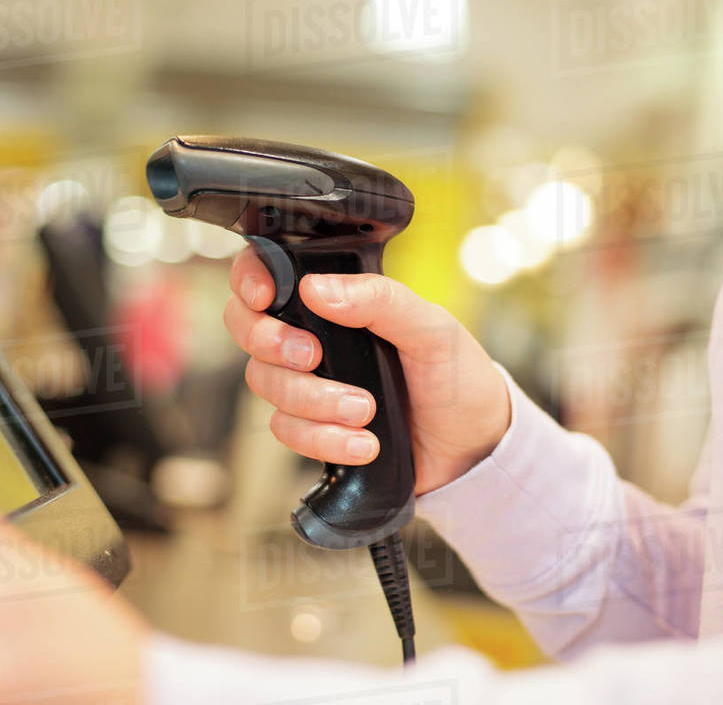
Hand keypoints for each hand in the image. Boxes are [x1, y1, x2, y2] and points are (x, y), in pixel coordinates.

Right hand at [224, 247, 510, 494]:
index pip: (271, 275)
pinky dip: (324, 439)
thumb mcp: (433, 329)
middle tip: (312, 356)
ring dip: (314, 401)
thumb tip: (317, 289)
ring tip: (366, 410)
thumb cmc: (458, 377)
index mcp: (340, 301)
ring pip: (266, 384)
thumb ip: (380, 300)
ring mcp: (311, 385)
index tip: (265, 296)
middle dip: (272, 345)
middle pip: (249, 331)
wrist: (473, 448)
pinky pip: (288, 431)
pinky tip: (364, 444)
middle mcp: (315, 338)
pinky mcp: (314, 429)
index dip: (251, 279)